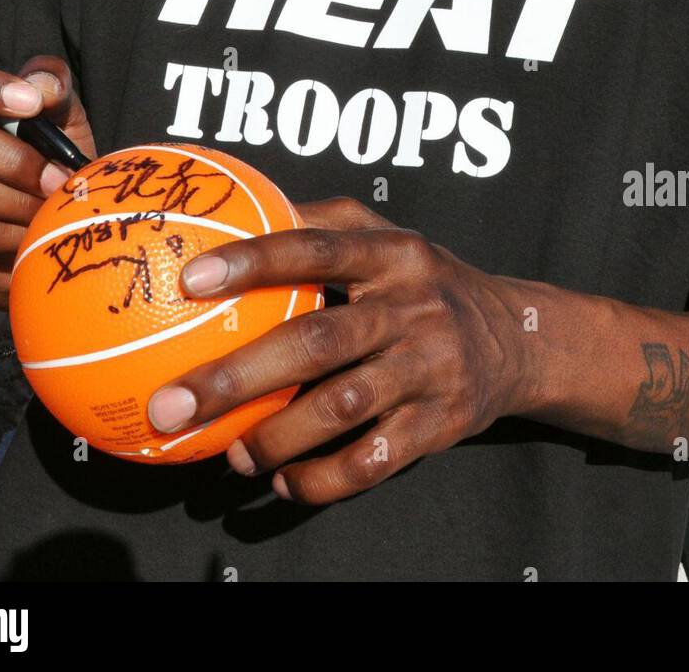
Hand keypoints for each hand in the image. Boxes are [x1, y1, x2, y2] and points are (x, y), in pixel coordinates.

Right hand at [0, 55, 95, 307]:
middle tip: (56, 175)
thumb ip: (52, 86)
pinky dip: (13, 230)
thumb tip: (42, 85)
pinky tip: (34, 229)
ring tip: (49, 204)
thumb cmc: (42, 160)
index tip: (32, 103)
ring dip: (14, 195)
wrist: (40, 231)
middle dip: (9, 154)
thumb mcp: (58, 115)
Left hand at [148, 197, 542, 504]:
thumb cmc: (422, 281)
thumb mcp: (385, 236)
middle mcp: (412, 306)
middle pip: (316, 341)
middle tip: (170, 405)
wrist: (517, 337)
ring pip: (341, 407)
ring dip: (274, 437)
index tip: (191, 279)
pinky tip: (284, 481)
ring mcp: (429, 367)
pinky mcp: (441, 423)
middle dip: (237, 376)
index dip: (254, 260)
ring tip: (229, 454)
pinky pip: (374, 460)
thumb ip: (320, 221)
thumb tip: (236, 208)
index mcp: (391, 254)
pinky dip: (323, 478)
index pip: (316, 248)